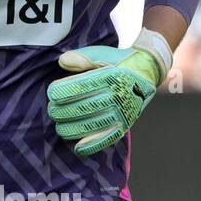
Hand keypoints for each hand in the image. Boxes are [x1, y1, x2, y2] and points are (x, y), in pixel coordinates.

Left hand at [46, 30, 170, 157]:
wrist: (147, 71)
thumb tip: (63, 62)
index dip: (61, 92)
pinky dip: (91, 145)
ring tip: (60, 125)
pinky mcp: (125, 125)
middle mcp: (118, 96)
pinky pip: (107, 139)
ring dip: (70, 128)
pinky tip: (77, 147)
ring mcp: (122, 113)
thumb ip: (82, 57)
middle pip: (81, 109)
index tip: (52, 92)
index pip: (79, 88)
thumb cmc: (118, 62)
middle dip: (61, 111)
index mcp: (111, 77)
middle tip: (52, 109)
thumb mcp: (102, 54)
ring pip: (90, 126)